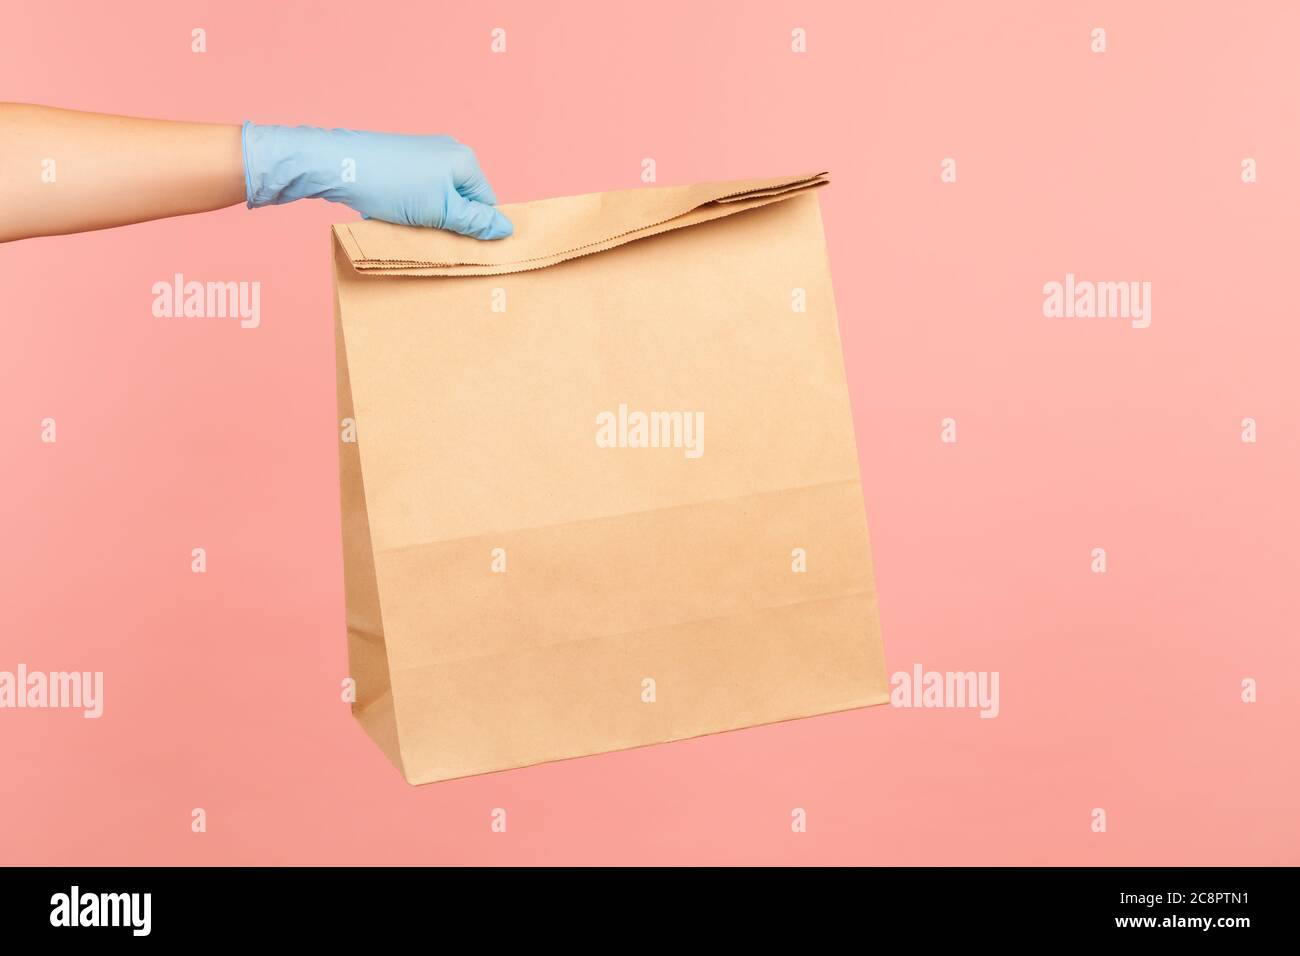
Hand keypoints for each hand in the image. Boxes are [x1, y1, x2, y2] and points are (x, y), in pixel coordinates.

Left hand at [242, 122, 512, 239]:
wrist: (341, 165)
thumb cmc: (393, 185)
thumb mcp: (441, 212)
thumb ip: (476, 223)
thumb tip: (507, 230)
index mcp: (466, 161)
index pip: (487, 203)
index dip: (476, 227)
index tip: (459, 243)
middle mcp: (449, 152)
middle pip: (464, 200)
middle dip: (450, 222)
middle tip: (431, 235)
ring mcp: (424, 154)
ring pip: (439, 198)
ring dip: (428, 217)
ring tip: (409, 223)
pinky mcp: (402, 160)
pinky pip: (419, 191)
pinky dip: (410, 207)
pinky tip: (394, 212)